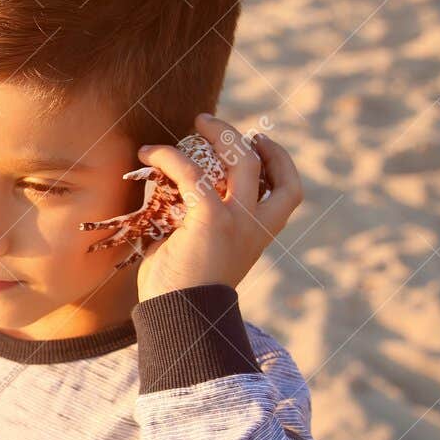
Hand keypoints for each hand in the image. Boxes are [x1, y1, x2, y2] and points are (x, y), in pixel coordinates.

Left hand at [134, 112, 302, 301]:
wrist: (178, 317)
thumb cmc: (180, 290)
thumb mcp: (197, 247)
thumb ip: (194, 217)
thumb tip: (166, 184)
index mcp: (258, 234)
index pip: (288, 192)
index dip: (280, 161)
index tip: (259, 142)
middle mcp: (254, 225)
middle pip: (265, 167)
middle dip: (241, 137)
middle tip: (210, 123)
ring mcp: (237, 221)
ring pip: (242, 161)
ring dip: (220, 134)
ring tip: (196, 122)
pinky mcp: (211, 219)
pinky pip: (193, 174)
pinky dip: (171, 157)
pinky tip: (150, 152)